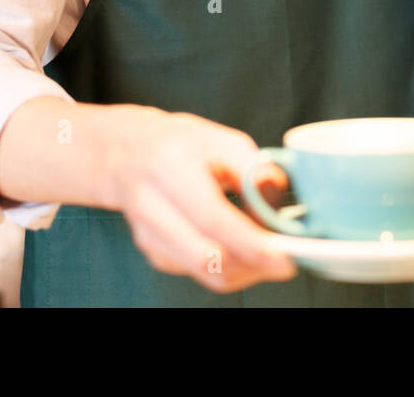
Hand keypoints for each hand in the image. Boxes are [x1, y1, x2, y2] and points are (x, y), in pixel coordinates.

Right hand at [100, 106, 297, 293]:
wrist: (127, 152)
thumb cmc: (182, 144)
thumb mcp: (223, 140)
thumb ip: (255, 172)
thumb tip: (279, 213)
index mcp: (169, 167)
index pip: (212, 218)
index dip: (252, 244)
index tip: (286, 259)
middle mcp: (150, 204)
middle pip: (205, 256)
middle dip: (252, 267)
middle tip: (285, 260)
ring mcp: (146, 233)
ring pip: (204, 272)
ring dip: (244, 271)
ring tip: (267, 252)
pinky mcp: (151, 251)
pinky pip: (197, 272)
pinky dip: (228, 268)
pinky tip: (242, 250)